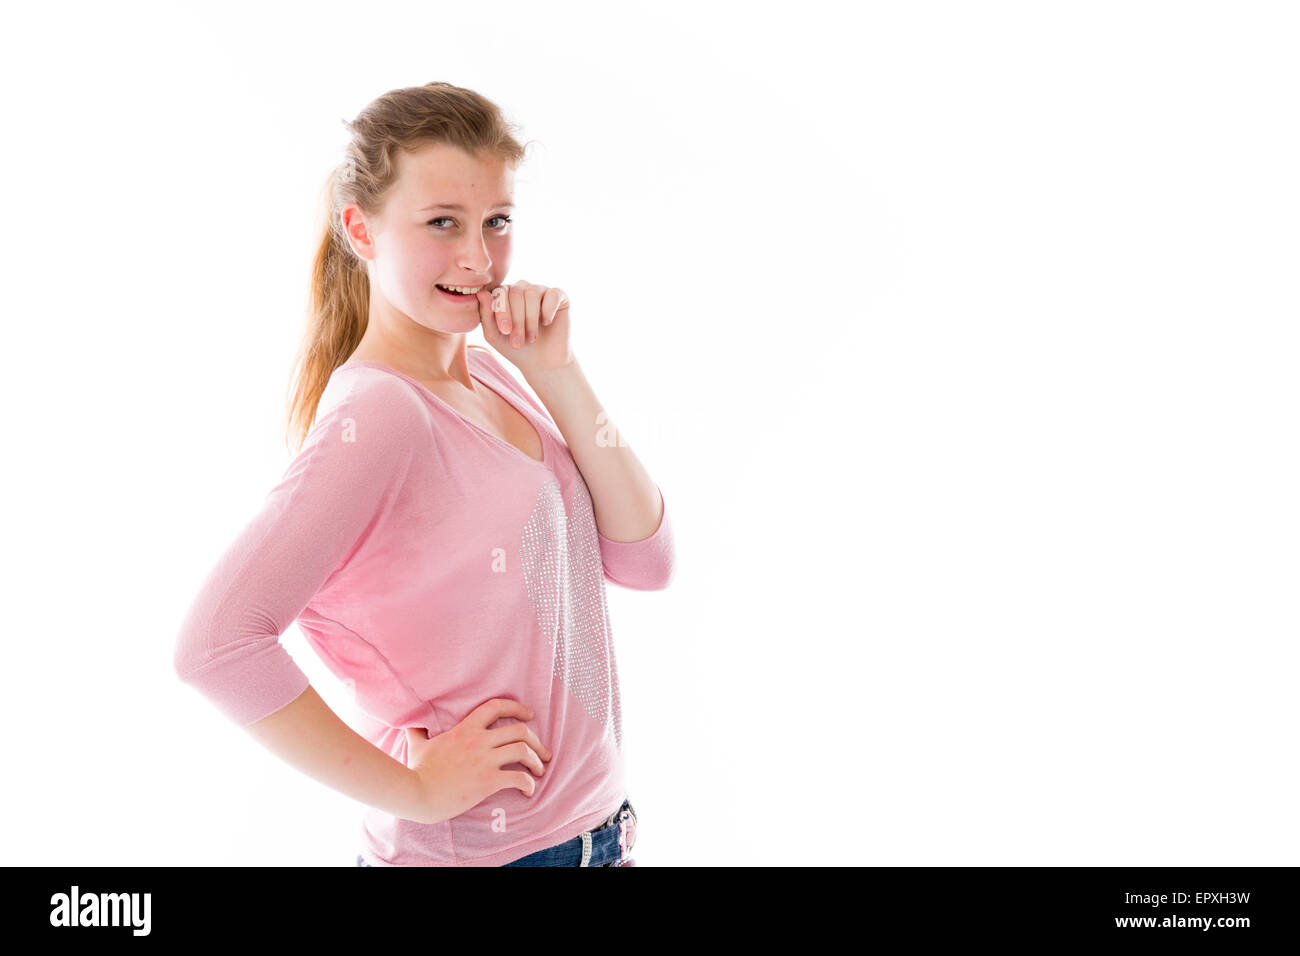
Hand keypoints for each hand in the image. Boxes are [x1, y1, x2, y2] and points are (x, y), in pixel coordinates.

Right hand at [404, 698, 551, 824]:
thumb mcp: (417, 744)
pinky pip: (518, 778)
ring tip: (540, 770)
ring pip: (523, 751)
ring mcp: (484, 761)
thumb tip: (411, 723)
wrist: (416, 794)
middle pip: (520, 731)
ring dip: (537, 761)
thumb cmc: (416, 770)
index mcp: (465, 729)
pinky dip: (529, 784)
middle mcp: (478, 741)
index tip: (529, 716)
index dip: (517, 708)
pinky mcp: (487, 782)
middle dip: (537, 741)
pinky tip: (529, 790)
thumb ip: (418, 731)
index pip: (496, 707)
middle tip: (544, 753)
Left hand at [476, 280, 573, 377]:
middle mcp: (522, 289)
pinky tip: (547, 323)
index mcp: (504, 295)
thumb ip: (485, 315)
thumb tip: (481, 293)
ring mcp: (540, 290)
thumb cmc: (516, 348)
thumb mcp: (494, 336)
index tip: (505, 331)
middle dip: (516, 319)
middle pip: (516, 292)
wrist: (542, 362)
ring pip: (532, 293)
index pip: (500, 292)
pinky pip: (553, 294)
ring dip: (531, 318)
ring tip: (531, 338)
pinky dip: (548, 309)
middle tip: (518, 342)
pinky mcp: (559, 296)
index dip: (502, 310)